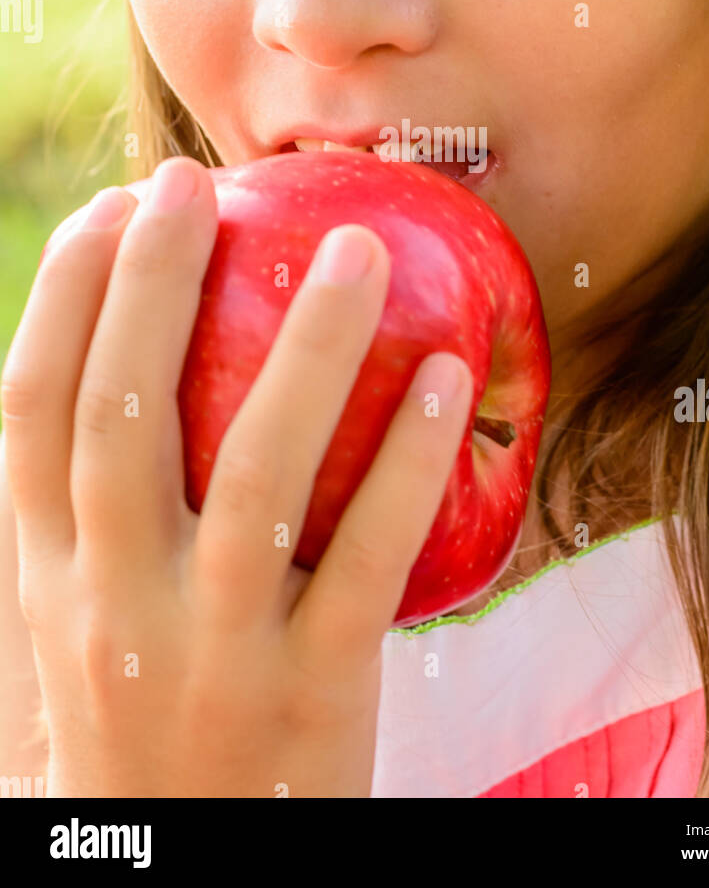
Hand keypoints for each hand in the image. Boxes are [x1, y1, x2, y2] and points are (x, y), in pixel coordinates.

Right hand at [0, 157, 472, 796]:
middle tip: (200, 185)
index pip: (32, 411)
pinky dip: (408, 461)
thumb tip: (99, 397)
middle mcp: (115, 607)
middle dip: (153, 284)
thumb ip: (75, 536)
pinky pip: (370, 559)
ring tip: (359, 247)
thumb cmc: (133, 743)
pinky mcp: (313, 694)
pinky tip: (446, 376)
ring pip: (259, 470)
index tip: (114, 208)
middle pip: (123, 413)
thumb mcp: (67, 646)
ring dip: (312, 346)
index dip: (68, 295)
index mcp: (51, 583)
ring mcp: (212, 652)